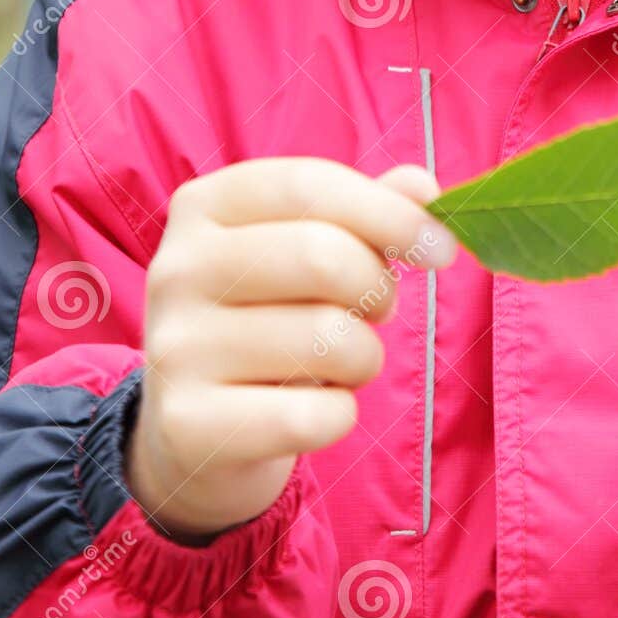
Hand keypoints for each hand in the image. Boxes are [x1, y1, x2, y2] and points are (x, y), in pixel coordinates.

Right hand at [124, 159, 455, 542]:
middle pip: (322, 257)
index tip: (442, 247)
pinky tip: (310, 411)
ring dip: (364, 357)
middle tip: (379, 310)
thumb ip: (365, 211)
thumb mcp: (305, 249)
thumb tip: (424, 187)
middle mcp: (177, 268)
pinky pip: (314, 416)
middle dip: (377, 289)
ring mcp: (175, 347)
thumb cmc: (265, 318)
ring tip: (341, 362)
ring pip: (327, 339)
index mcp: (203, 205)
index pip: (308, 185)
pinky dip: (339, 416)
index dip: (389, 212)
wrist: (189, 433)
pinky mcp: (187, 424)